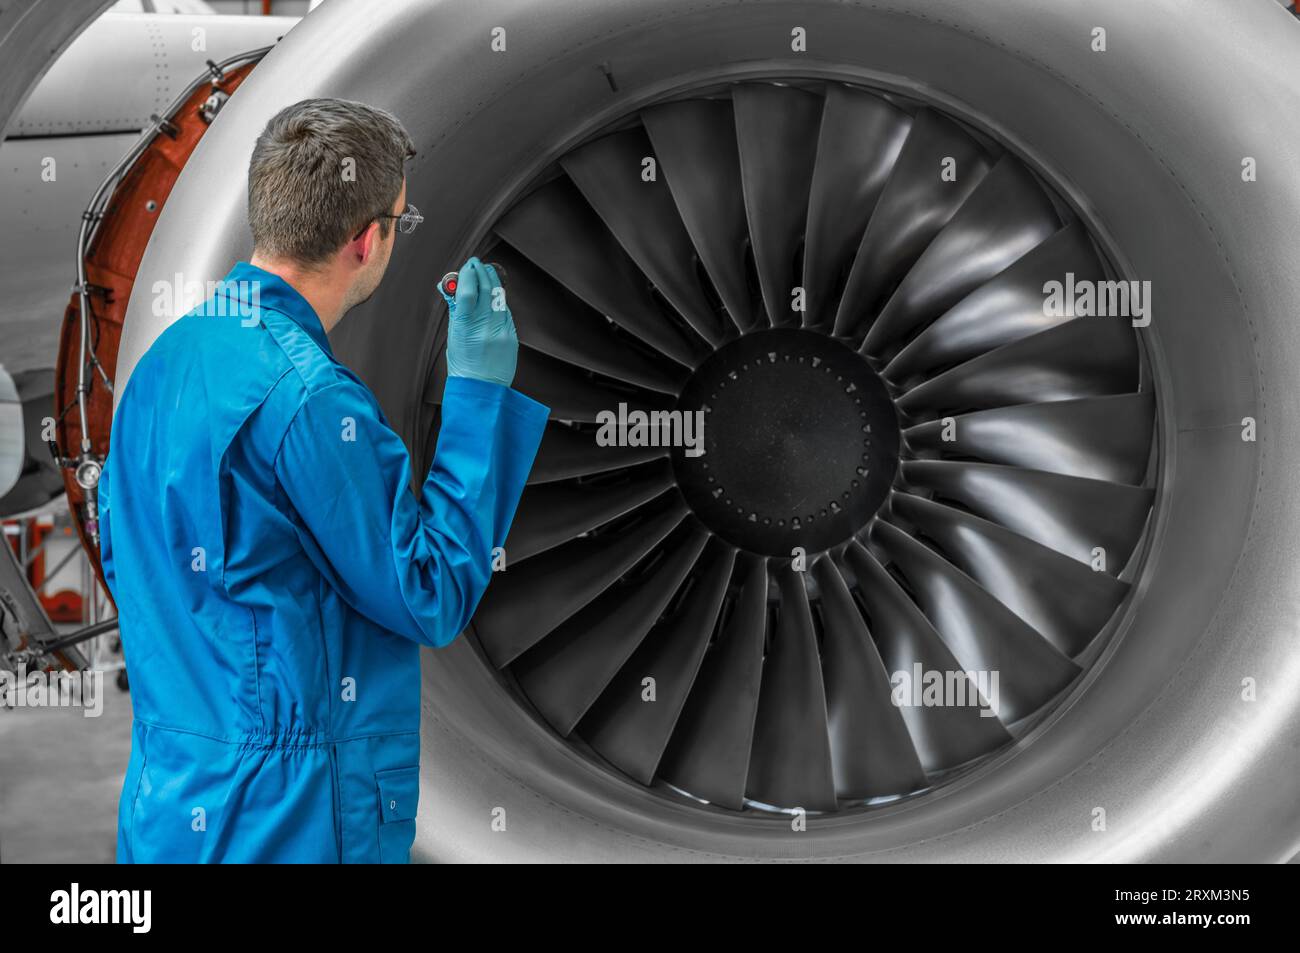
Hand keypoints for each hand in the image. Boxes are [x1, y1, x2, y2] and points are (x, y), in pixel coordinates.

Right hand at [439, 257, 517, 386]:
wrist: (482, 388)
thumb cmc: (463, 364)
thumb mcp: (453, 336)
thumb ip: (456, 310)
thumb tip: (450, 287)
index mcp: (465, 328)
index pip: (466, 291)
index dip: (467, 275)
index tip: (466, 267)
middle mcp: (485, 328)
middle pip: (486, 289)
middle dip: (481, 272)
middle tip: (477, 264)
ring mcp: (501, 332)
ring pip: (499, 297)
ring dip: (492, 282)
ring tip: (486, 273)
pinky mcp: (512, 336)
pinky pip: (505, 312)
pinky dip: (498, 301)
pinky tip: (493, 297)